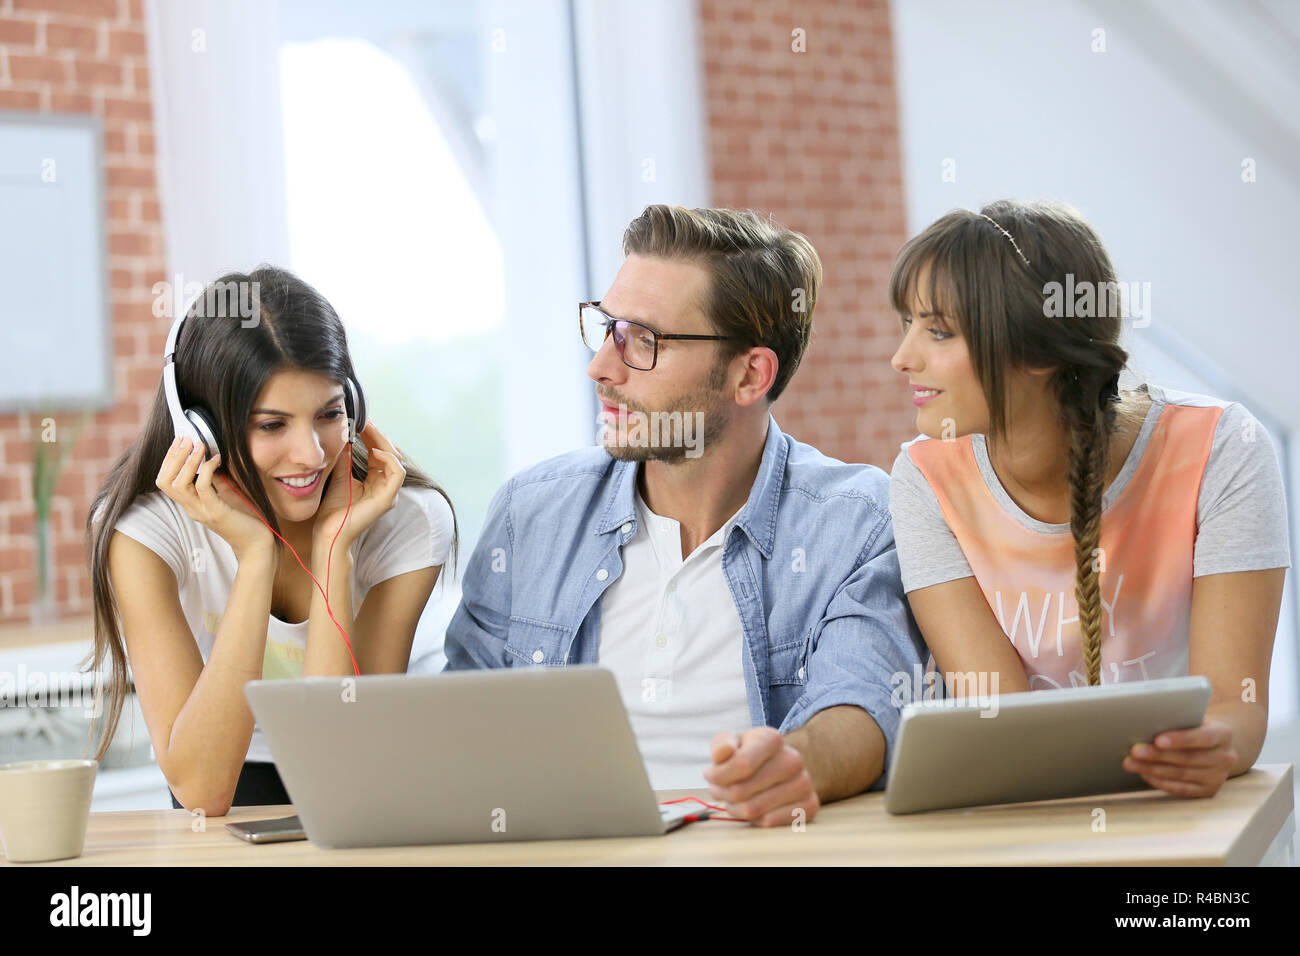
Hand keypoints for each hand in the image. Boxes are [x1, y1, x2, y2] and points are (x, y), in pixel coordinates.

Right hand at [155, 436, 271, 558]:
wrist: (257, 544)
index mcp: (190, 504)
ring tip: (200, 445)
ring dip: (189, 461)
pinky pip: (203, 488)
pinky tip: (217, 459)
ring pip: (179, 484)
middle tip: (186, 438)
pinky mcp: (216, 512)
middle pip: (165, 481)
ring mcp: (202, 511)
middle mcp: (191, 509)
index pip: (165, 481)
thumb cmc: (244, 518)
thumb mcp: (224, 495)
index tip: (180, 441)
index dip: (169, 459)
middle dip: (174, 456)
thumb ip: (213, 481)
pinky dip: (207, 469)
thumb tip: (209, 457)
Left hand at [312, 420, 405, 549]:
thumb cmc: (334, 510)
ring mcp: (388, 493)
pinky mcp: (388, 498)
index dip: (372, 436)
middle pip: (390, 454)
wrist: (329, 531)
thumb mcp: (339, 476)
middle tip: (366, 421)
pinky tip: (374, 450)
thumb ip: (345, 459)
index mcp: (375, 481)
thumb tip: (345, 438)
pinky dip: (389, 459)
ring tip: (369, 430)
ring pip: (396, 460)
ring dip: (384, 442)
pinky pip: (397, 473)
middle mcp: (385, 486)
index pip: (379, 453)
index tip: (361, 422)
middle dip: (378, 436)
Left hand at [703, 727, 820, 826]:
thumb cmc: (749, 755)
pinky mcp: (810, 805)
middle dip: (723, 793)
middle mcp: (792, 759)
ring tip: (735, 799)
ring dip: (734, 808)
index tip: (710, 775)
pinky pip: (769, 822)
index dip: (718, 775)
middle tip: (721, 789)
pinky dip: (754, 819)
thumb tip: (722, 755)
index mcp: (772, 739)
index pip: (741, 765)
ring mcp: (804, 783)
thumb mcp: (732, 742)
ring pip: (753, 810)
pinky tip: (755, 807)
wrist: (780, 766)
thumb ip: (721, 745)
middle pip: (741, 791)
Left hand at [1122, 717, 1236, 797]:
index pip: (1203, 737)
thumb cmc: (1195, 727)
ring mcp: (1218, 777)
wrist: (1215, 746)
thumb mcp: (1193, 718)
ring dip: (1153, 769)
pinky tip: (1145, 774)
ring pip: (1181, 775)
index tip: (1158, 740)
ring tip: (1131, 763)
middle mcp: (1226, 757)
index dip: (1180, 739)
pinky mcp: (1208, 791)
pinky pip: (1181, 789)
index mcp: (1224, 734)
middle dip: (1158, 755)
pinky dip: (1161, 782)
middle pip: (1188, 758)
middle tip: (1135, 751)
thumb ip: (1178, 720)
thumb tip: (1146, 723)